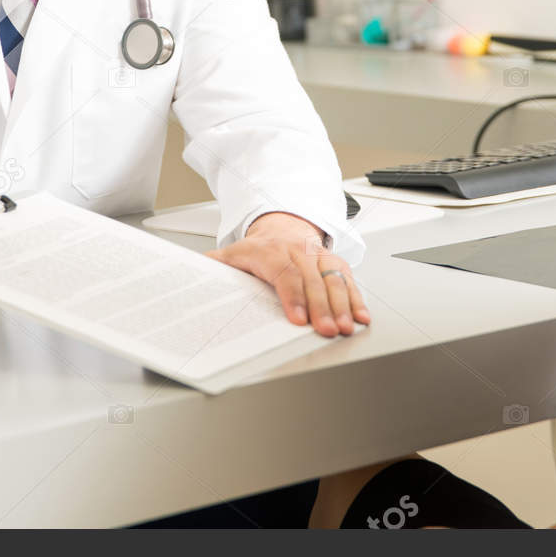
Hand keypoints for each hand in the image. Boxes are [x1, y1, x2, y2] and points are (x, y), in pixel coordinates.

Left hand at [205, 211, 369, 336]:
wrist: (282, 226)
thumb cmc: (258, 249)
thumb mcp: (233, 254)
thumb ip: (215, 267)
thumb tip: (195, 275)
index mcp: (270, 251)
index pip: (284, 273)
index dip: (293, 296)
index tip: (298, 318)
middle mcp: (297, 251)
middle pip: (312, 279)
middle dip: (321, 307)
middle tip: (326, 330)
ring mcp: (317, 256)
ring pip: (333, 278)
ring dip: (342, 304)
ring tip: (346, 327)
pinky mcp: (333, 263)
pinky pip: (348, 278)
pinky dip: (356, 297)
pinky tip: (360, 315)